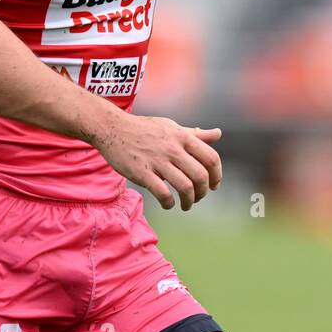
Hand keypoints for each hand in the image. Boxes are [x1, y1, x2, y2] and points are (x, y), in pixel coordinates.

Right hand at [92, 114, 222, 209]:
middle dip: (203, 192)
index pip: (211, 158)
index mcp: (182, 137)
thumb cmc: (144, 128)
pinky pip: (163, 193)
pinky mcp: (142, 173)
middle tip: (198, 197)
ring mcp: (157, 161)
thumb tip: (218, 134)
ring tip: (185, 205)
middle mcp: (173, 148)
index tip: (214, 185)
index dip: (217, 175)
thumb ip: (195, 134)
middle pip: (200, 176)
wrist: (112, 128)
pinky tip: (168, 204)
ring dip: (189, 201)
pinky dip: (169, 203)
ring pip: (185, 187)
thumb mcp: (172, 127)